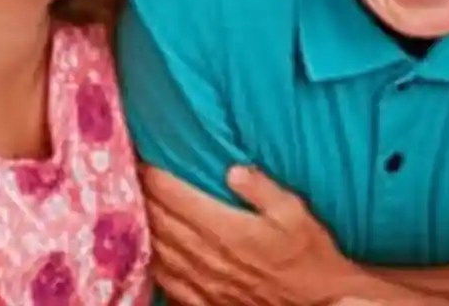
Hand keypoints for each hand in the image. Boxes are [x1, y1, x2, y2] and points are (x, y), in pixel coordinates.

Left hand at [143, 164, 355, 304]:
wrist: (317, 301)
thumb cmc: (309, 254)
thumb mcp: (296, 212)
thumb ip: (263, 189)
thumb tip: (233, 170)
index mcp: (226, 228)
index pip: (176, 197)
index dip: (155, 177)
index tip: (144, 158)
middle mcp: (206, 255)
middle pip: (159, 221)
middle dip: (142, 195)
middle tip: (130, 174)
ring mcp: (200, 280)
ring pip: (156, 248)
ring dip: (141, 224)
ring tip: (132, 204)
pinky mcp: (202, 299)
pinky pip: (164, 278)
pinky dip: (150, 259)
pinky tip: (146, 248)